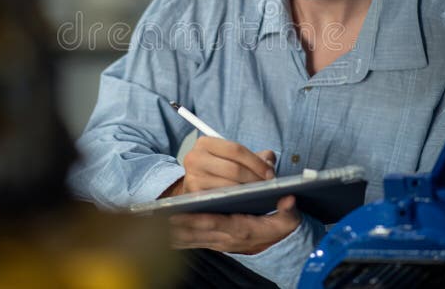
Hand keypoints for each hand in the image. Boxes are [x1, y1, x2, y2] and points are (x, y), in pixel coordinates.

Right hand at [162, 137, 275, 196]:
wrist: (195, 184)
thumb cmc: (218, 169)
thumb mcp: (233, 157)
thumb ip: (255, 157)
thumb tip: (270, 161)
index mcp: (205, 143)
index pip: (236, 149)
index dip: (256, 162)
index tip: (270, 173)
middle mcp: (194, 158)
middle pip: (233, 169)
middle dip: (255, 179)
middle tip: (268, 186)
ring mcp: (192, 178)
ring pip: (228, 186)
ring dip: (248, 192)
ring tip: (261, 194)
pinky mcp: (194, 196)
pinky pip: (221, 199)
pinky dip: (236, 201)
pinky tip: (247, 202)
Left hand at [169, 195, 300, 253]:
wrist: (272, 243)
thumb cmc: (276, 227)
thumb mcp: (288, 221)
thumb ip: (289, 211)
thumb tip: (288, 200)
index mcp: (243, 230)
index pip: (220, 224)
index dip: (202, 219)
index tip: (185, 213)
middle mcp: (227, 238)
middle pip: (199, 232)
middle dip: (180, 225)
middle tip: (161, 217)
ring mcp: (217, 241)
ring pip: (191, 238)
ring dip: (173, 232)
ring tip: (155, 222)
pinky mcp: (210, 241)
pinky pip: (189, 242)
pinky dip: (175, 238)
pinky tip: (160, 232)